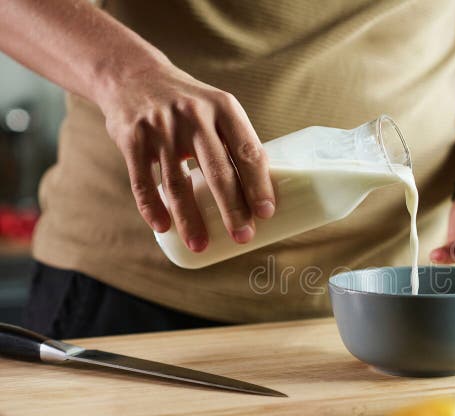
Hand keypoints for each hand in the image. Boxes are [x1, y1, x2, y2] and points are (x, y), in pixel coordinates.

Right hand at [99, 61, 274, 251]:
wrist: (132, 74)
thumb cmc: (189, 105)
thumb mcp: (217, 109)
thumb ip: (234, 144)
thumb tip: (259, 196)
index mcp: (224, 107)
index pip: (247, 150)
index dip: (259, 184)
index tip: (266, 213)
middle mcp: (194, 115)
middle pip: (218, 170)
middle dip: (233, 208)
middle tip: (243, 236)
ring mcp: (161, 126)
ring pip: (178, 182)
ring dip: (190, 219)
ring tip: (201, 245)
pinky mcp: (131, 138)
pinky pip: (142, 180)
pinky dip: (152, 207)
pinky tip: (163, 227)